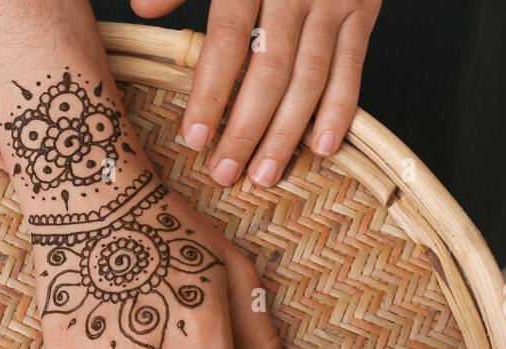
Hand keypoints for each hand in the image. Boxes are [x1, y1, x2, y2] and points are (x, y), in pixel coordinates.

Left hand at [134, 0, 381, 185]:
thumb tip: (141, 10)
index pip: (228, 40)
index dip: (211, 92)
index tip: (194, 137)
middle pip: (269, 69)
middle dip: (246, 128)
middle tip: (225, 172)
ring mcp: (333, 1)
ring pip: (309, 78)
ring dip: (287, 132)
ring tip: (265, 174)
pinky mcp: (363, 11)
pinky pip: (352, 67)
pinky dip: (340, 110)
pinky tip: (322, 148)